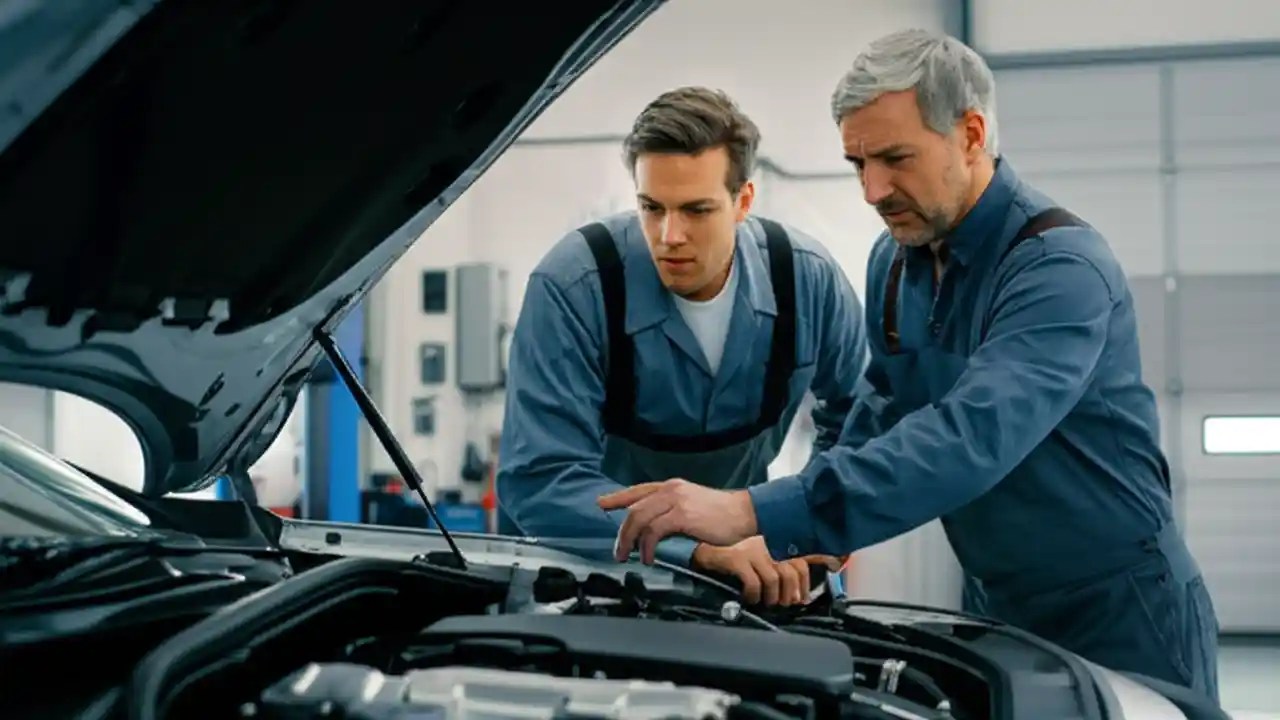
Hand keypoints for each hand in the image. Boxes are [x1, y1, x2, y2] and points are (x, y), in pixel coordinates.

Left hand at [598, 479, 757, 563]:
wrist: (745, 513)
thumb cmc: (723, 515)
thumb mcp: (693, 507)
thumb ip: (673, 513)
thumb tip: (656, 531)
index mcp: (672, 487)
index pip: (638, 490)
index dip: (617, 497)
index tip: (601, 503)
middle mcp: (671, 490)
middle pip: (634, 509)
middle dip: (622, 532)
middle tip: (618, 551)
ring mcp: (676, 501)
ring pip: (639, 518)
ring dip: (630, 541)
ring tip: (628, 557)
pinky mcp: (682, 515)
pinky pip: (654, 531)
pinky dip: (647, 547)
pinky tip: (649, 558)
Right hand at [692, 537, 826, 605]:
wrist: (702, 548)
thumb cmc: (733, 557)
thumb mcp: (759, 561)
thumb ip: (778, 570)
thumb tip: (798, 594)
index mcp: (774, 542)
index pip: (801, 562)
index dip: (804, 584)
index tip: (802, 598)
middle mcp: (767, 544)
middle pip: (792, 572)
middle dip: (790, 594)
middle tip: (783, 605)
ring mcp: (752, 550)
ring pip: (775, 579)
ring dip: (772, 597)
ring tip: (765, 603)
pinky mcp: (737, 558)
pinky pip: (754, 583)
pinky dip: (754, 595)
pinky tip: (748, 599)